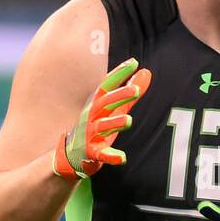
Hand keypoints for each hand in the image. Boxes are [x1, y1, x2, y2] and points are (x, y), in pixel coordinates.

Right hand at [52, 57, 151, 179]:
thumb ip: (130, 92)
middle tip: (136, 90)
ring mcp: (90, 134)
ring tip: (129, 120)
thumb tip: (146, 72)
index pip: (107, 85)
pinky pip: (101, 154)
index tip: (133, 63)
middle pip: (104, 103)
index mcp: (97, 104)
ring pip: (101, 127)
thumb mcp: (113, 108)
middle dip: (119, 96)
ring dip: (115, 123)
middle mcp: (92, 116)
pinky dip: (111, 156)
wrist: (73, 154)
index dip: (119, 74)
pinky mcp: (91, 152)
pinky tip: (122, 158)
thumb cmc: (96, 126)